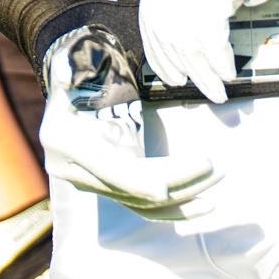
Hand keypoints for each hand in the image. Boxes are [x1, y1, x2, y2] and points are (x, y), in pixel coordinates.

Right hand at [39, 25, 220, 213]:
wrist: (60, 99)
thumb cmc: (71, 77)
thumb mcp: (65, 67)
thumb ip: (67, 68)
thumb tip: (66, 70)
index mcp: (70, 146)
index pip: (125, 175)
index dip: (165, 175)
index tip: (203, 162)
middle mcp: (78, 173)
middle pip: (139, 193)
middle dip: (182, 184)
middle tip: (218, 169)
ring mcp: (91, 185)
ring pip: (141, 207)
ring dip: (181, 203)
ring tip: (215, 198)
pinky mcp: (106, 189)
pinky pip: (140, 208)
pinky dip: (170, 211)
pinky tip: (198, 207)